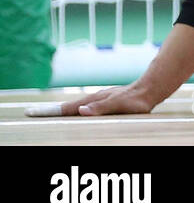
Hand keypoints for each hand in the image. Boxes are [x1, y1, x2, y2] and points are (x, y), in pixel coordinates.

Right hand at [30, 83, 159, 116]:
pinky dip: (76, 108)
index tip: (33, 113)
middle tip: (33, 113)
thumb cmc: (137, 100)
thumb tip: (81, 111)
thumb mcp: (120, 105)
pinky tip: (76, 111)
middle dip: (52, 110)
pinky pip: (86, 105)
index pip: (68, 108)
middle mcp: (95, 99)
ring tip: (49, 113)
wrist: (151, 89)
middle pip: (69, 106)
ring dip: (63, 109)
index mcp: (94, 101)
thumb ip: (101, 108)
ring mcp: (100, 99)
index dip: (51, 111)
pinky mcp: (106, 100)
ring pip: (77, 105)